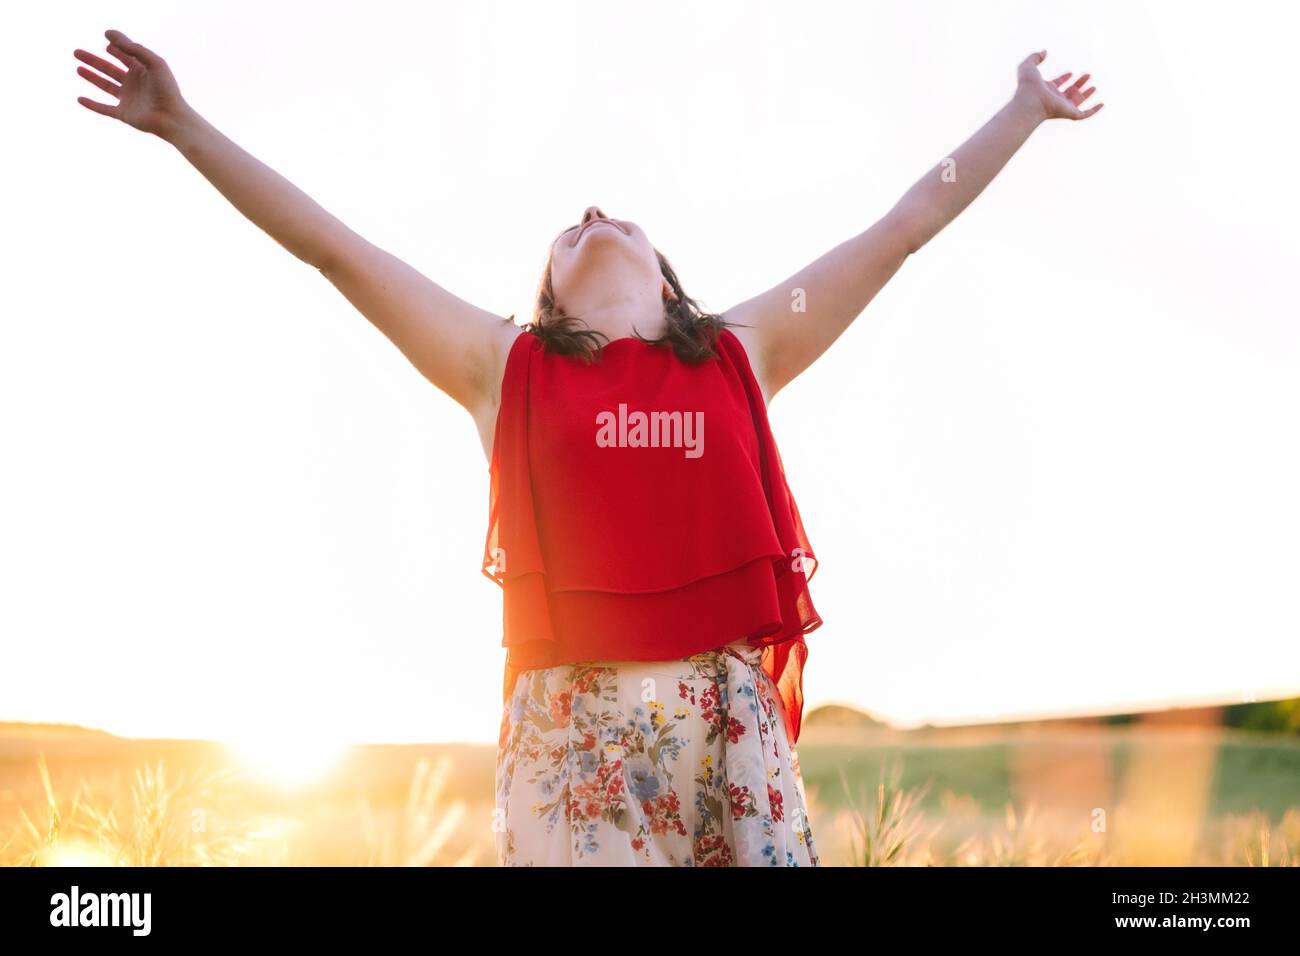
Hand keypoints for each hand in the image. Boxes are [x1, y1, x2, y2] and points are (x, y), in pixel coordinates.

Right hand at [74, 29, 191, 139]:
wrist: (171, 118)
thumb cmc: (166, 89)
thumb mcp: (153, 62)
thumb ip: (133, 48)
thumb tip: (108, 35)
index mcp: (142, 71)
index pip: (124, 55)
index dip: (116, 47)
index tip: (107, 40)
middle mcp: (134, 84)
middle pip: (109, 69)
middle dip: (93, 60)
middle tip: (76, 52)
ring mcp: (128, 99)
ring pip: (105, 85)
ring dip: (91, 77)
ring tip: (78, 67)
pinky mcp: (124, 114)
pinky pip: (104, 109)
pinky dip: (92, 105)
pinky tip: (79, 99)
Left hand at [1014, 50, 1103, 121]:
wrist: (1030, 101)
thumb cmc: (1027, 86)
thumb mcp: (1028, 66)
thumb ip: (1035, 57)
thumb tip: (1044, 52)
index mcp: (1045, 90)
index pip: (1057, 84)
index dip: (1063, 78)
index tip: (1070, 72)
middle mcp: (1054, 99)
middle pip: (1069, 92)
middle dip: (1078, 84)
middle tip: (1087, 75)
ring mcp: (1063, 107)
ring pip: (1077, 102)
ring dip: (1086, 94)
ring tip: (1094, 87)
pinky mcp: (1070, 114)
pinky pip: (1085, 114)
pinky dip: (1094, 110)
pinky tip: (1102, 104)